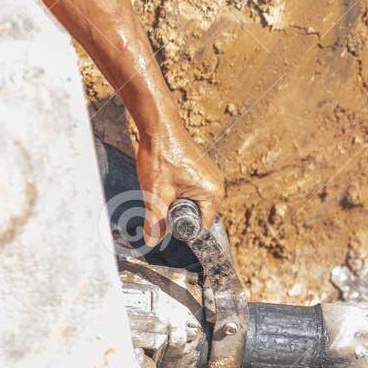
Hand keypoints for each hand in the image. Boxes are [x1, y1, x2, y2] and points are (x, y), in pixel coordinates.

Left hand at [136, 129, 222, 244]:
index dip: (183, 228)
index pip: (201, 225)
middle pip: (197, 214)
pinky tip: (165, 180)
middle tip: (161, 200)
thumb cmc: (161, 155)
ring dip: (176, 201)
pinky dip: (177, 190)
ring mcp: (210, 177)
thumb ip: (155, 219)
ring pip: (192, 202)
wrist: (159, 126)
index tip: (166, 220)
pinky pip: (191, 190)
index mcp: (213, 193)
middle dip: (177, 213)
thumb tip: (151, 241)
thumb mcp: (156, 192)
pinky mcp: (200, 170)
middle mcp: (216, 186)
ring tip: (162, 187)